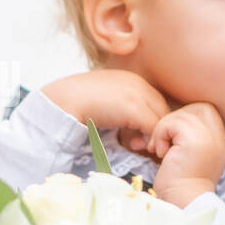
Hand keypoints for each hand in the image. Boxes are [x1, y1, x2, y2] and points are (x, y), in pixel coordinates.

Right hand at [40, 70, 170, 154]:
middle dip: (155, 127)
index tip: (137, 133)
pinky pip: (153, 127)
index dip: (150, 118)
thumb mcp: (102, 98)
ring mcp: (138, 94)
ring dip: (152, 135)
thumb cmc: (75, 102)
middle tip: (140, 143)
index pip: (154, 99)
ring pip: (161, 118)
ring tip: (137, 145)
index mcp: (129, 78)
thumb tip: (124, 120)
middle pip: (162, 107)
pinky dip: (148, 140)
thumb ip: (117, 105)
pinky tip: (133, 145)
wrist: (62, 101)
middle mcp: (137, 82)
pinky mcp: (135, 109)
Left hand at [148, 102, 224, 208]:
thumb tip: (170, 116)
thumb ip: (188, 133)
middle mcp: (218, 135)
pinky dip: (160, 136)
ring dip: (163, 130)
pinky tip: (161, 154)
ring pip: (179, 115)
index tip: (173, 138)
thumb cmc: (180, 181)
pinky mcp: (194, 141)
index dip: (185, 118)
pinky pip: (170, 124)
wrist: (183, 201)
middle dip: (174, 121)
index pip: (205, 109)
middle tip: (163, 142)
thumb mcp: (189, 153)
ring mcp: (208, 137)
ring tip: (160, 150)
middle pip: (194, 108)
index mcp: (218, 138)